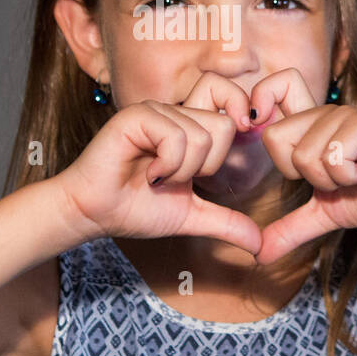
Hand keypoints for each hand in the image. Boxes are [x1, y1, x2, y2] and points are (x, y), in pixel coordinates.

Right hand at [54, 74, 262, 255]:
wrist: (95, 215)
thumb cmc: (135, 209)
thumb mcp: (191, 216)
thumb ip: (226, 223)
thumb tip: (261, 246)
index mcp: (189, 127)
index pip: (231, 108)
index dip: (231, 132)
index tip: (212, 163)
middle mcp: (174, 112)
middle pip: (224, 125)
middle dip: (204, 167)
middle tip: (173, 178)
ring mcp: (156, 111)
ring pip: (201, 136)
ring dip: (181, 171)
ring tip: (155, 178)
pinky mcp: (137, 116)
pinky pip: (176, 137)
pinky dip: (167, 166)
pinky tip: (147, 173)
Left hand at [250, 70, 356, 264]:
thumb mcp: (325, 215)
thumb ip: (291, 229)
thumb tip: (259, 254)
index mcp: (309, 126)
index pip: (272, 89)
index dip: (260, 103)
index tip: (269, 134)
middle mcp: (323, 114)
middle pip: (274, 137)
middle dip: (299, 174)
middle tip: (330, 177)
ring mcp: (344, 116)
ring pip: (305, 156)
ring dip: (330, 182)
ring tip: (355, 176)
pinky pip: (332, 157)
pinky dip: (348, 177)